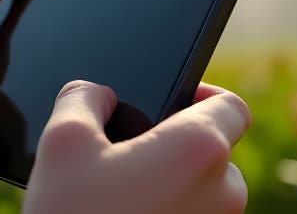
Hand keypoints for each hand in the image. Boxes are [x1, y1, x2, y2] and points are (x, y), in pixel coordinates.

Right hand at [23, 81, 249, 213]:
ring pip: (208, 193)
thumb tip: (95, 94)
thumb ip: (84, 101)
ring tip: (126, 197)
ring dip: (178, 187)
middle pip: (218, 151)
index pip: (234, 106)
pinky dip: (174, 213)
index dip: (207, 96)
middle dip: (181, 148)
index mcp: (201, 148)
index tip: (180, 101)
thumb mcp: (62, 147)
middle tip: (134, 158)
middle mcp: (223, 190)